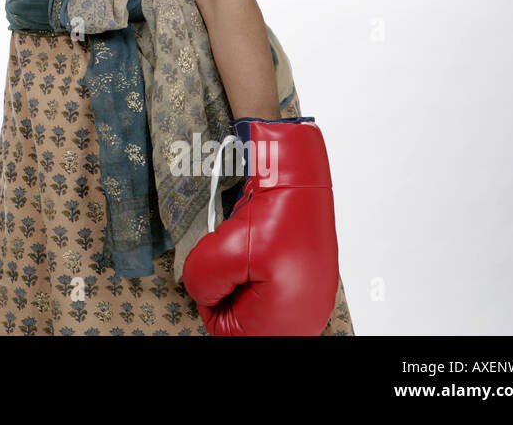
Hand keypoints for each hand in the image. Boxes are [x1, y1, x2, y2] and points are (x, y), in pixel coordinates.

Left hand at [181, 116, 340, 334]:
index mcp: (283, 325)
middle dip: (230, 286)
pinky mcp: (313, 286)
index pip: (226, 331)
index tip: (220, 268)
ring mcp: (311, 304)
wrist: (302, 182)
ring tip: (255, 249)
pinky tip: (268, 248)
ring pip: (255, 301)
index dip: (212, 298)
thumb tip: (202, 291)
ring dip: (245, 275)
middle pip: (243, 318)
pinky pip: (274, 288)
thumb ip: (200, 283)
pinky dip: (262, 268)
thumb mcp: (218, 253)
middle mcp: (304, 322)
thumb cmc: (274, 216)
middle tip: (238, 255)